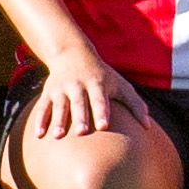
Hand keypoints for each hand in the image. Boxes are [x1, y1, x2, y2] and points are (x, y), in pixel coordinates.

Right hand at [23, 58, 153, 155]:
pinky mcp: (49, 92)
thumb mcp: (120, 84)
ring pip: (59, 106)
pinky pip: (43, 107)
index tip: (103, 126)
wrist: (72, 53)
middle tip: (81, 132)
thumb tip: (149, 127)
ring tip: (57, 136)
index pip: (99, 98)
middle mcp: (78, 85)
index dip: (101, 111)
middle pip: (78, 103)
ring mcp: (61, 89)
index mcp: (96, 83)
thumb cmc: (102, 75)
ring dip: (57, 120)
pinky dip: (40, 120)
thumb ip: (135, 104)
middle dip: (79, 117)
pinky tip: (39, 135)